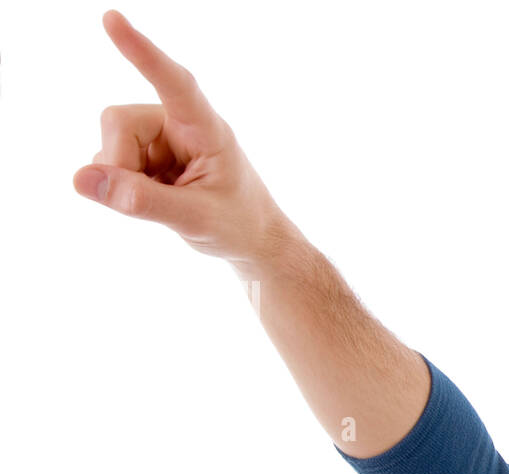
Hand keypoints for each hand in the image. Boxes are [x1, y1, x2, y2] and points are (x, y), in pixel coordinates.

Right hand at [72, 9, 291, 267]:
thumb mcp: (196, 219)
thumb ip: (142, 201)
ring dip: (123, 179)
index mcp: (205, 128)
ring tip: (165, 200)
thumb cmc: (237, 224)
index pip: (175, 83)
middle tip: (150, 200)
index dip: (143, 53)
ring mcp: (157, 138)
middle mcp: (177, 124)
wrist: (250, 240)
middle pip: (117, 120)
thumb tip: (82, 179)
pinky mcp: (143, 156)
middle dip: (120, 162)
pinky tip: (155, 198)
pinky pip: (108, 165)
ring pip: (108, 144)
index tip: (112, 19)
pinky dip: (122, 188)